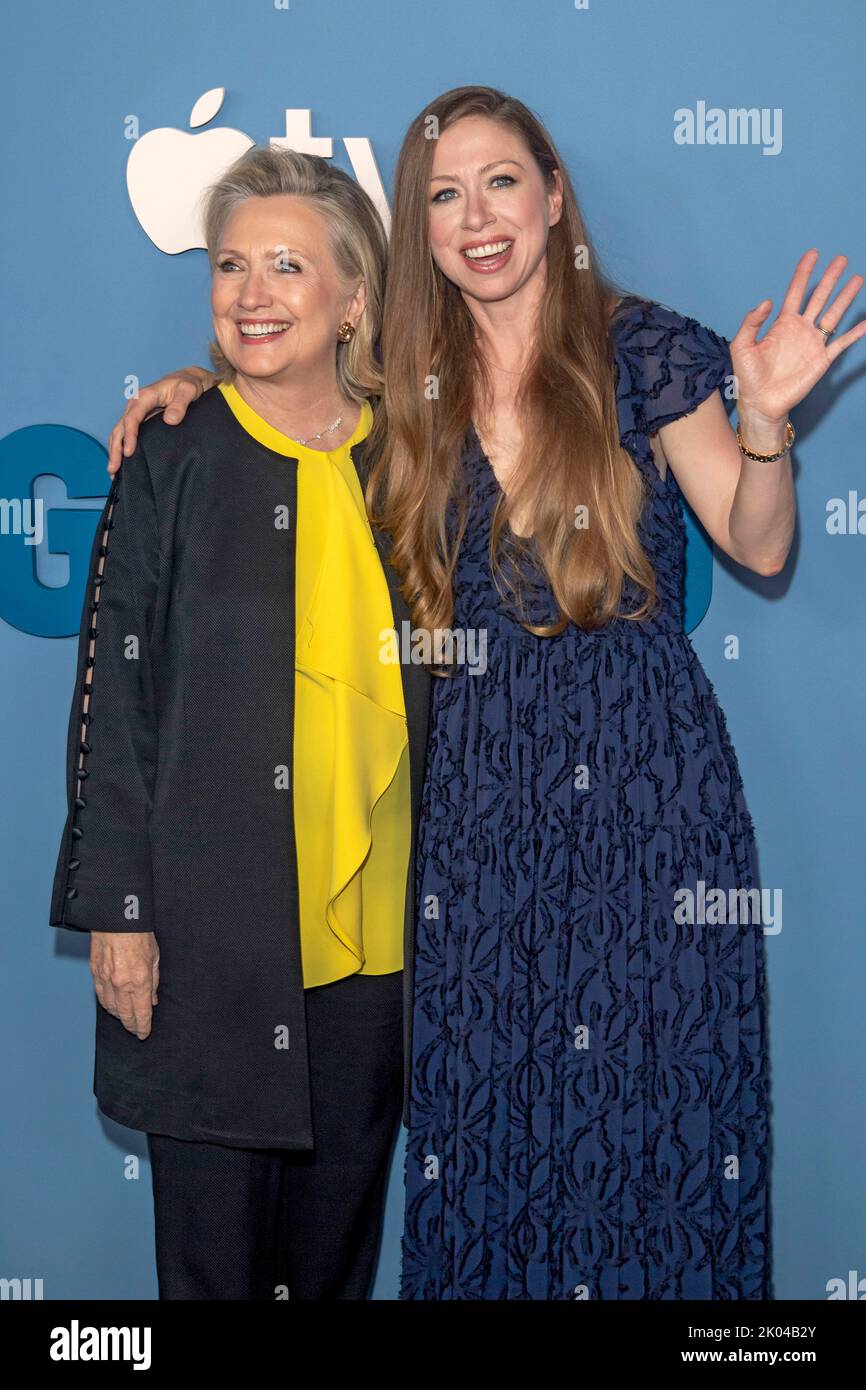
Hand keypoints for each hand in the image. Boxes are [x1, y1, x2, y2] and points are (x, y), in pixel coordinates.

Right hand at [90, 931, 159, 1038]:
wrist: (116, 919)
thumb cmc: (138, 934)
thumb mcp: (154, 957)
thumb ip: (153, 982)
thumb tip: (153, 1000)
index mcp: (139, 980)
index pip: (141, 1013)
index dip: (143, 1026)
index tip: (144, 1034)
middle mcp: (121, 984)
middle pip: (125, 1014)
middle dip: (131, 1025)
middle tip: (135, 1031)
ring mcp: (106, 979)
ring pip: (110, 1008)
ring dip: (118, 1016)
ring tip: (125, 1020)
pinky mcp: (95, 973)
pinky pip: (100, 996)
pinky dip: (106, 1005)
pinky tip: (112, 1007)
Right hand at [107, 368, 214, 474]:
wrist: (189, 381)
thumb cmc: (189, 384)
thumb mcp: (188, 390)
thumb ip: (180, 404)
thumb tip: (170, 420)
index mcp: (145, 396)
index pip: (132, 418)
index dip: (129, 436)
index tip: (129, 453)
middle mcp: (136, 404)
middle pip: (120, 428)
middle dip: (115, 449)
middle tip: (114, 469)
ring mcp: (136, 412)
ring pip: (119, 432)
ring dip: (115, 451)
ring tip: (113, 472)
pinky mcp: (140, 419)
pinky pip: (126, 433)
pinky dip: (121, 447)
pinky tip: (122, 462)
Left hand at [731, 250, 865, 425]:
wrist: (759, 402)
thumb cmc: (747, 377)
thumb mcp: (741, 345)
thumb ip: (751, 322)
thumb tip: (767, 302)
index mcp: (782, 323)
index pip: (796, 291)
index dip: (804, 272)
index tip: (813, 253)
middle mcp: (800, 329)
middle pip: (819, 297)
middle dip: (830, 278)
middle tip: (841, 259)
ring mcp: (812, 343)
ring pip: (833, 314)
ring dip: (845, 297)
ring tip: (857, 279)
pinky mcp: (821, 360)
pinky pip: (841, 343)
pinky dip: (855, 333)